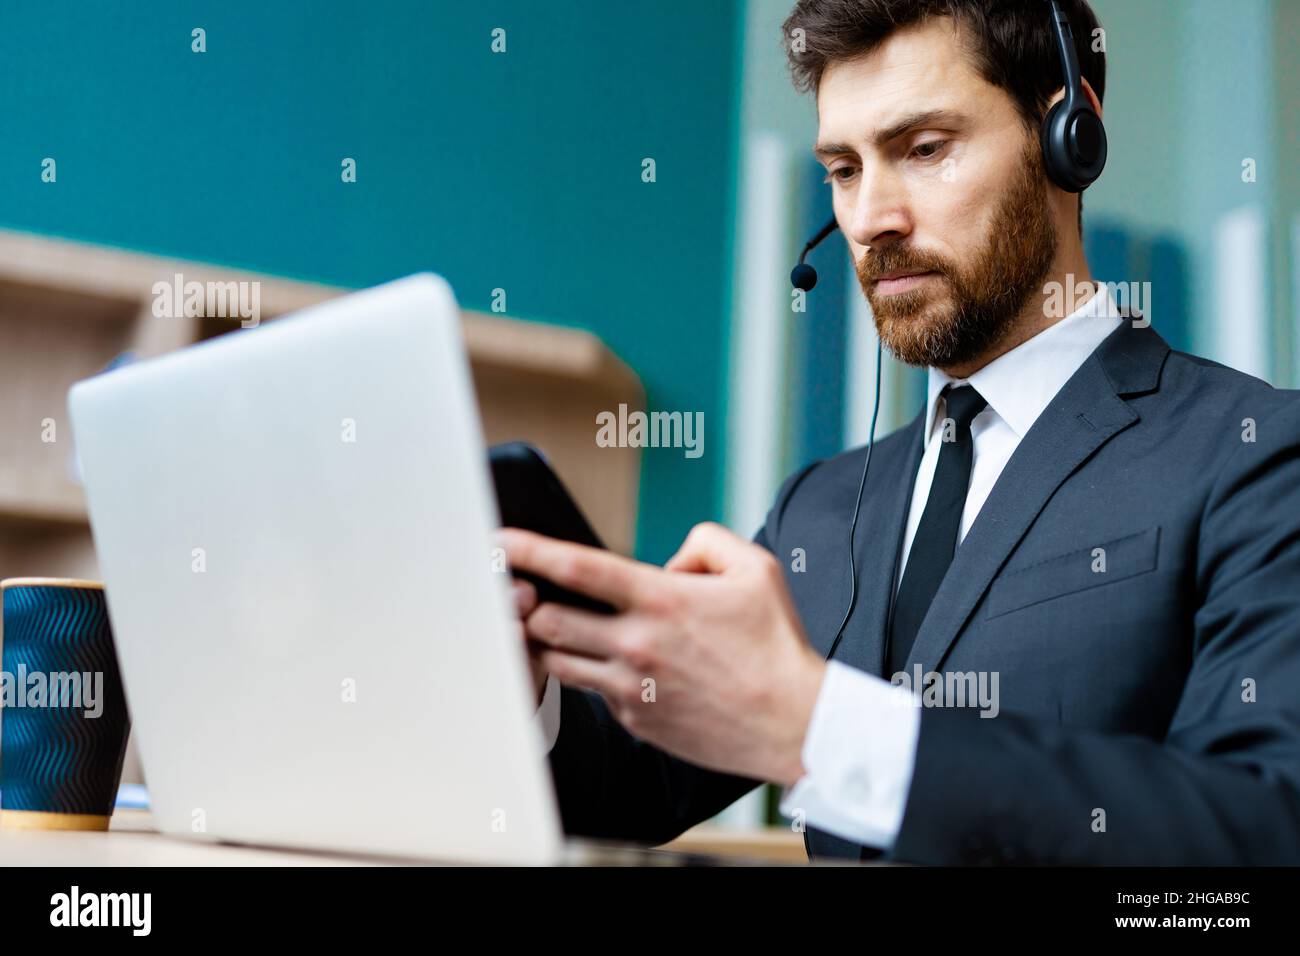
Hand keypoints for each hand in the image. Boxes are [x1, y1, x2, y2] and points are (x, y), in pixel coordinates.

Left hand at [498, 522, 826, 787]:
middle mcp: (636, 644)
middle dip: (527, 603)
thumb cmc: (777, 643)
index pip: (575, 567)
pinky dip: (594, 673)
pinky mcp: (635, 720)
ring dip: (551, 640)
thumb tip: (665, 560)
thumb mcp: (754, 568)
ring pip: (558, 659)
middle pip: (546, 619)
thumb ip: (704, 542)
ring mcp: (631, 687)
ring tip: (558, 626)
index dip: (527, 549)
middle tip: (520, 591)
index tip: (496, 541)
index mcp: (660, 599)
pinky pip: (594, 691)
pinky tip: (620, 665)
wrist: (794, 722)